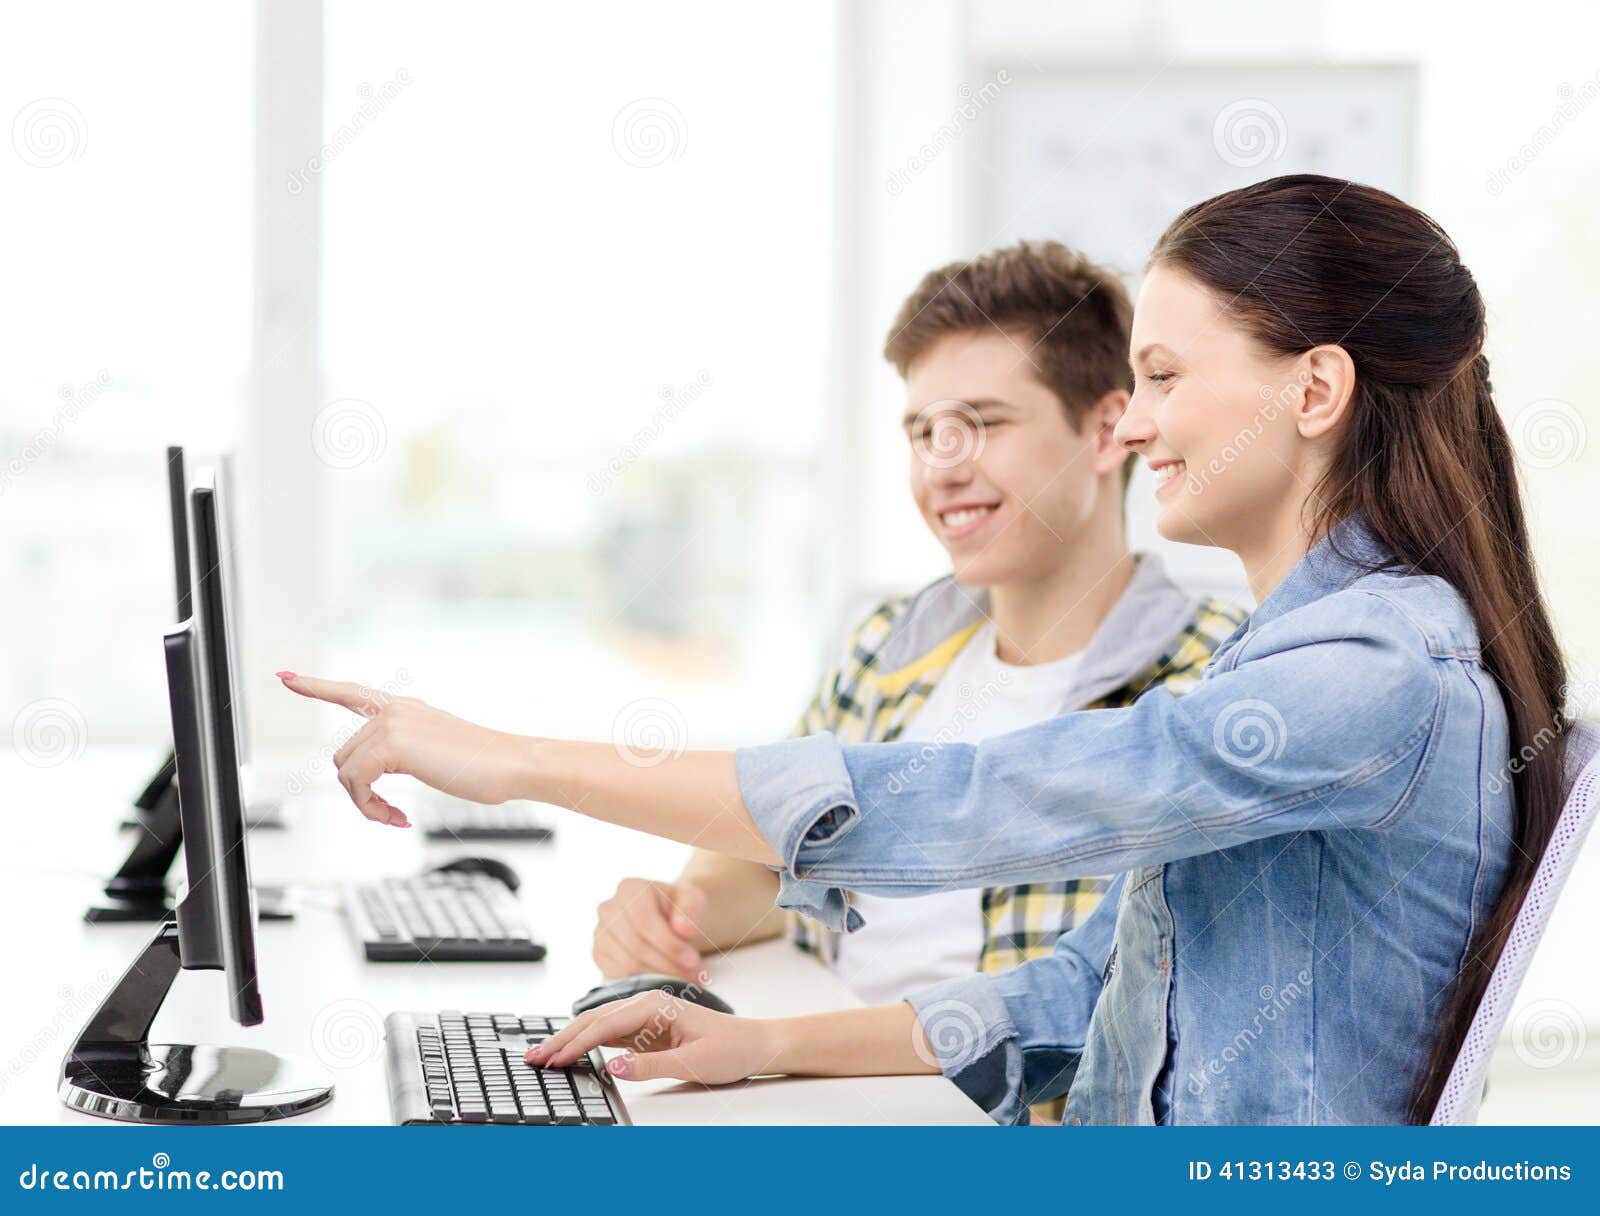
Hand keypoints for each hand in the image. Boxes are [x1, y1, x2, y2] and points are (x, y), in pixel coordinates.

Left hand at [278, 672, 530, 826]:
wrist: (511, 764)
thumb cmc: (484, 766)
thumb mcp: (435, 756)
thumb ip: (403, 755)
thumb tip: (375, 778)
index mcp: (405, 710)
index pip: (352, 693)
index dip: (317, 687)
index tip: (287, 678)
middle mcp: (395, 711)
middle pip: (345, 756)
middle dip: (360, 791)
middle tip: (389, 813)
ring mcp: (393, 724)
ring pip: (346, 772)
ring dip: (365, 803)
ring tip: (394, 816)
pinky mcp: (393, 744)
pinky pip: (357, 783)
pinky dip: (370, 808)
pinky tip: (397, 816)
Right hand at [526, 992, 778, 1084]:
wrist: (756, 1044)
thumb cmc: (731, 1049)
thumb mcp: (693, 1063)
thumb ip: (650, 1065)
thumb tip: (610, 1066)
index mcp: (657, 1005)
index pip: (604, 1025)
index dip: (575, 1044)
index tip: (552, 1060)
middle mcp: (647, 1004)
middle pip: (594, 1019)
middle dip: (561, 1038)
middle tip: (532, 1057)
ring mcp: (646, 1015)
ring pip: (598, 1024)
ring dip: (570, 1039)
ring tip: (542, 1054)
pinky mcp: (648, 1027)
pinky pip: (610, 1032)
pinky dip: (587, 1041)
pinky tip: (571, 1051)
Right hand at [593, 878, 709, 978]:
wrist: (670, 919)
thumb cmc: (681, 908)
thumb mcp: (694, 901)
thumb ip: (691, 910)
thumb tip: (681, 929)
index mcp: (630, 888)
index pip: (644, 921)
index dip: (669, 944)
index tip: (693, 961)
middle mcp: (609, 908)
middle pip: (635, 946)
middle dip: (667, 965)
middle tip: (694, 976)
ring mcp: (601, 932)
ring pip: (628, 965)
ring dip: (660, 978)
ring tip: (685, 980)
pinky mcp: (600, 955)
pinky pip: (619, 977)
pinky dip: (645, 984)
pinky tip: (666, 982)